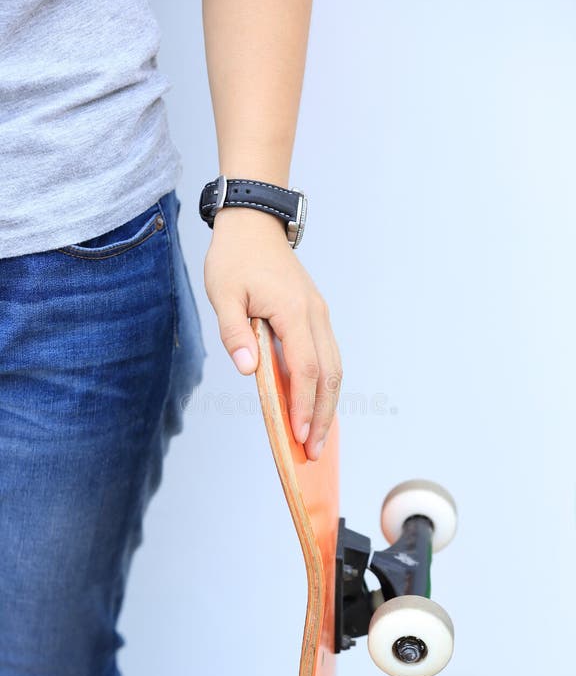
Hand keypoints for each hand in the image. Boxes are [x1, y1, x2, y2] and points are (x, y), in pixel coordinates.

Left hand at [204, 208, 341, 460]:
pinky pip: (328, 356)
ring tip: (316, 437)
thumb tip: (249, 370)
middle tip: (312, 451)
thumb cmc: (234, 258)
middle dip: (323, 415)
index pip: (305, 368)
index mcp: (294, 311)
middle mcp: (315, 315)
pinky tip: (315, 405)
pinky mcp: (316, 316)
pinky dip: (325, 385)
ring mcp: (320, 315)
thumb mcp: (223, 294)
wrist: (254, 225)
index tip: (298, 435)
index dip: (303, 405)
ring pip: (334, 367)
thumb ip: (235, 333)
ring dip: (328, 404)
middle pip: (329, 374)